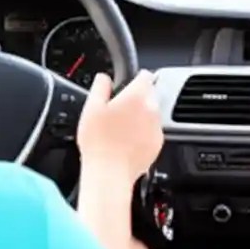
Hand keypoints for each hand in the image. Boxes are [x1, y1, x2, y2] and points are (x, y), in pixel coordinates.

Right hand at [77, 70, 164, 184]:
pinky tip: (127, 140)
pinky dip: (143, 132)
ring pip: (151, 113)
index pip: (145, 75)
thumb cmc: (98, 142)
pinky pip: (152, 131)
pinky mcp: (157, 144)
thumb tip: (104, 78)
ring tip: (121, 127)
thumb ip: (100, 86)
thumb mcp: (91, 107)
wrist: (109, 172)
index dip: (135, 77)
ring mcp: (156, 128)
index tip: (128, 83)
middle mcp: (151, 110)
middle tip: (118, 109)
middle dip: (137, 98)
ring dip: (141, 115)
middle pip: (149, 94)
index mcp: (137, 96)